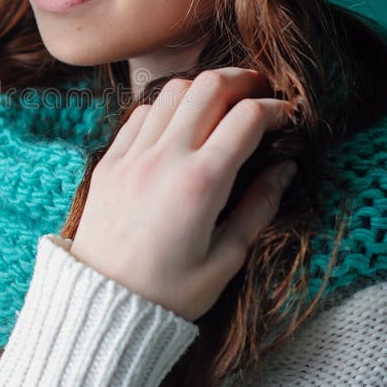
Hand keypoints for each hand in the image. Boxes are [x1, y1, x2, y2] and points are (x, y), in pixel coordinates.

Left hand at [71, 68, 297, 320]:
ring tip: (221, 104)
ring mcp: (132, 156)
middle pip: (209, 86)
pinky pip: (140, 113)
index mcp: (200, 184)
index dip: (274, 109)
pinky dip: (166, 107)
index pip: (246, 118)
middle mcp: (165, 159)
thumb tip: (285, 168)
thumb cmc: (168, 295)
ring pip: (172, 90)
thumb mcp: (226, 261)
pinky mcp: (109, 161)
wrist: (101, 305)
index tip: (285, 117)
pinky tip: (178, 126)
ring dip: (202, 88)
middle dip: (242, 80)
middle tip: (259, 93)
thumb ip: (259, 208)